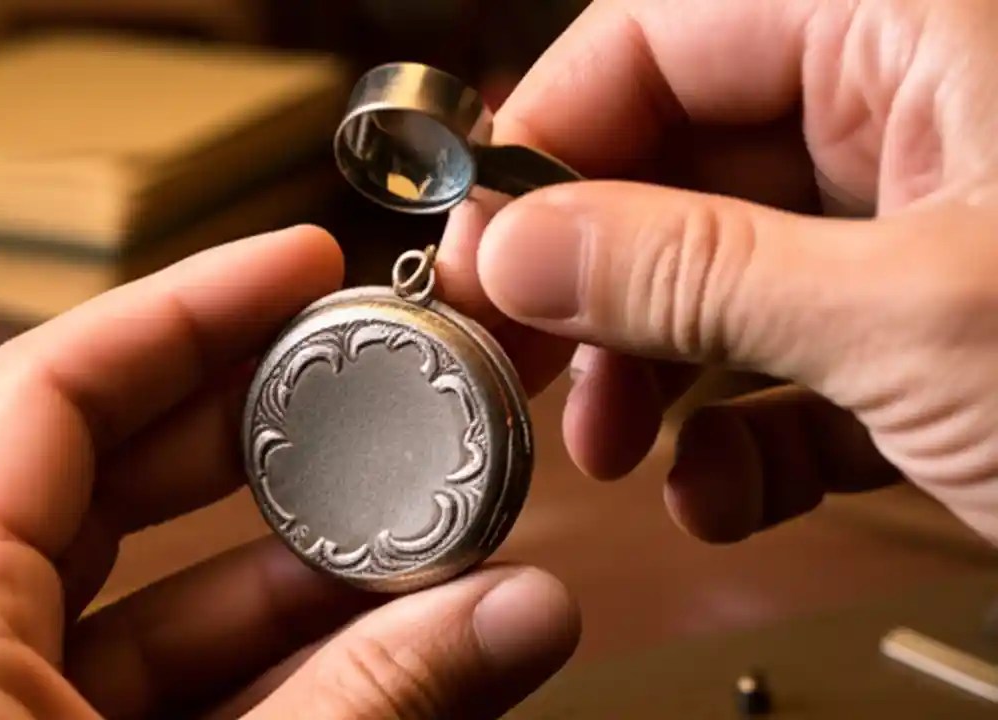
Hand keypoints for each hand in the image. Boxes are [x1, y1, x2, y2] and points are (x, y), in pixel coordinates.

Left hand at [0, 227, 577, 717]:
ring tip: (443, 524)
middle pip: (123, 480)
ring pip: (180, 600)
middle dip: (269, 428)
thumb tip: (516, 612)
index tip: (302, 267)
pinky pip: (200, 693)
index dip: (187, 309)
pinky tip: (422, 643)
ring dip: (318, 564)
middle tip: (387, 382)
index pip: (52, 394)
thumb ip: (366, 709)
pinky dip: (309, 666)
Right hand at [438, 0, 997, 544]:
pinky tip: (723, 495)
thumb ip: (697, 273)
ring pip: (727, 275)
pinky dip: (747, 438)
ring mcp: (928, 229)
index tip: (477, 249)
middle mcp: (916, 114)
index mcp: (916, 30)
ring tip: (612, 449)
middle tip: (518, 365)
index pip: (661, 35)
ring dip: (652, 374)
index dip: (547, 138)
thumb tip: (513, 248)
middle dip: (597, 287)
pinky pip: (799, 365)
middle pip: (679, 166)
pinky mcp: (935, 337)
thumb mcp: (913, 319)